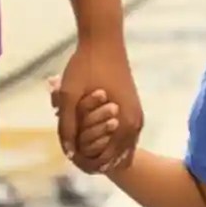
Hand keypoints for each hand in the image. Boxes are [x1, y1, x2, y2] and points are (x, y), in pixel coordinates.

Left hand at [51, 38, 142, 172]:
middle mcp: (135, 122)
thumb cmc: (85, 66)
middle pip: (119, 159)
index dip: (87, 165)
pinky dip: (112, 141)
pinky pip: (127, 136)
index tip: (71, 161)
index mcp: (123, 123)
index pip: (107, 161)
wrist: (105, 41)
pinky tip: (95, 139)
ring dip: (106, 152)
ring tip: (84, 151)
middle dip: (97, 162)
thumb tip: (68, 152)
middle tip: (76, 159)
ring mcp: (137, 115)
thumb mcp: (70, 96)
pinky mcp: (135, 107)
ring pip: (125, 148)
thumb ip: (67, 126)